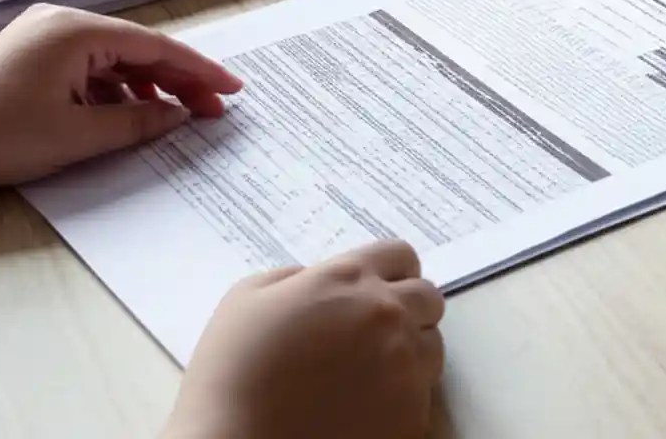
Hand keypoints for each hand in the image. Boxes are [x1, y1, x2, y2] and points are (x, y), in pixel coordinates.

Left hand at [0, 4, 241, 188]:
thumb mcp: (79, 135)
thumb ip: (139, 123)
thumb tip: (180, 116)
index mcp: (77, 31)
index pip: (156, 47)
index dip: (199, 70)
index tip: (232, 90)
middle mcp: (63, 22)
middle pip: (138, 49)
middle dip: (179, 81)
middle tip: (214, 110)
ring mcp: (45, 36)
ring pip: (115, 60)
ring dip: (149, 88)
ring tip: (179, 118)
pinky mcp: (34, 56)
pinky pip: (90, 68)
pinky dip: (117, 91)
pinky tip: (132, 116)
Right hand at [162, 240, 445, 438]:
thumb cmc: (232, 372)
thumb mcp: (247, 298)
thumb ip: (294, 278)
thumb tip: (318, 282)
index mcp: (348, 279)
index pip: (400, 255)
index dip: (389, 271)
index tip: (379, 287)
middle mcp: (387, 314)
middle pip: (427, 296)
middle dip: (407, 307)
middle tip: (376, 329)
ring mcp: (405, 363)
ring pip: (433, 343)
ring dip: (410, 349)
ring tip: (370, 370)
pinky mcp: (413, 410)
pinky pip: (424, 390)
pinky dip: (403, 393)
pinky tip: (366, 403)